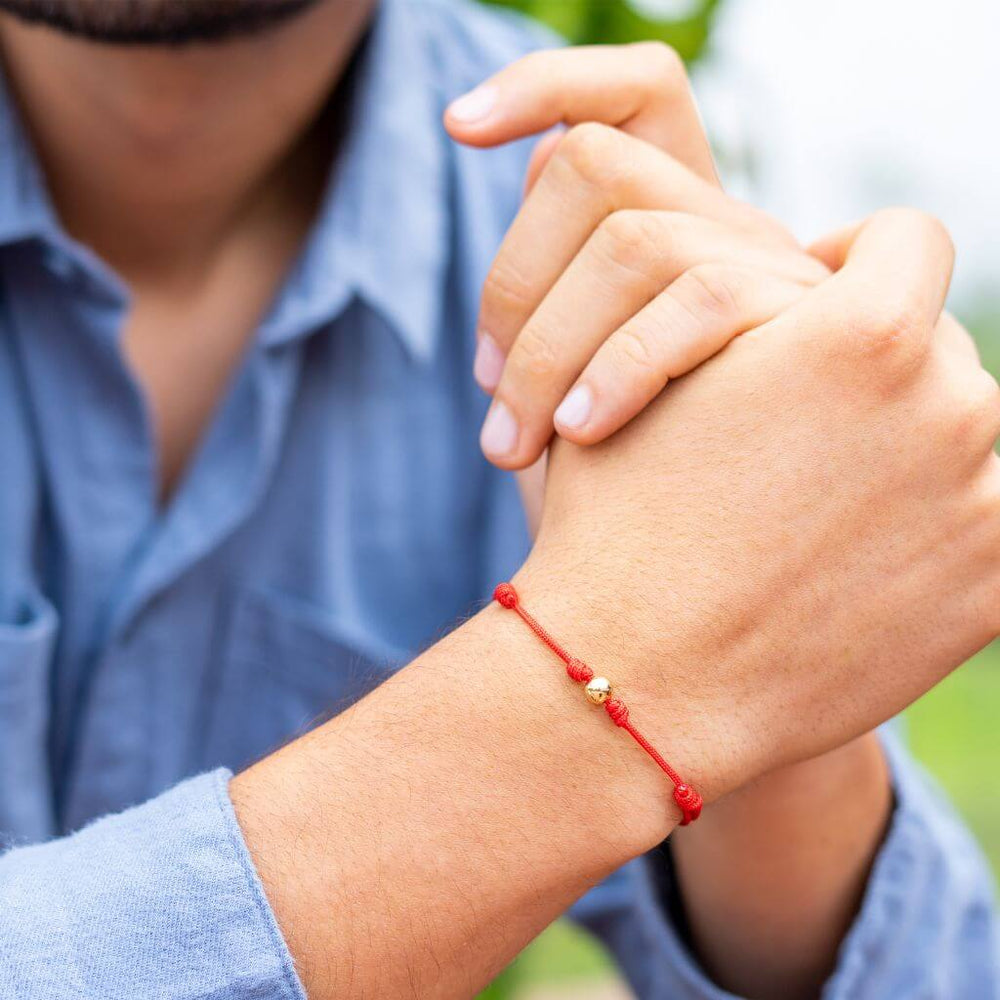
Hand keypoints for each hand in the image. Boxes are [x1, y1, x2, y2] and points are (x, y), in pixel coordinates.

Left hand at [445, 45, 824, 467]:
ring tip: (513, 444)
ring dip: (545, 347)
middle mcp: (728, 227)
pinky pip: (702, 298)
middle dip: (510, 280)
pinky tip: (579, 433)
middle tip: (489, 391)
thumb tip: (535, 157)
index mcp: (675, 219)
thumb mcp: (562, 388)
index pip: (635, 94)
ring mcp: (772, 270)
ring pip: (636, 236)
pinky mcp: (807, 331)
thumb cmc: (613, 486)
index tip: (459, 126)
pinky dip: (619, 363)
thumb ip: (560, 272)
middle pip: (597, 163)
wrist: (688, 579)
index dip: (550, 83)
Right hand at [518, 207, 999, 800]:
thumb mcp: (646, 376)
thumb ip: (715, 295)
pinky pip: (972, 519)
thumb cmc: (619, 518)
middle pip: (934, 346)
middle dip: (869, 367)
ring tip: (809, 497)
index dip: (851, 259)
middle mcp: (954, 405)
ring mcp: (984, 503)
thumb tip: (725, 234)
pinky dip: (922, 525)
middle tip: (792, 422)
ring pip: (959, 432)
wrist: (639, 677)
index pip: (902, 239)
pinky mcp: (992, 590)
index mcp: (864, 332)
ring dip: (899, 445)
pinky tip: (842, 556)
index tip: (811, 297)